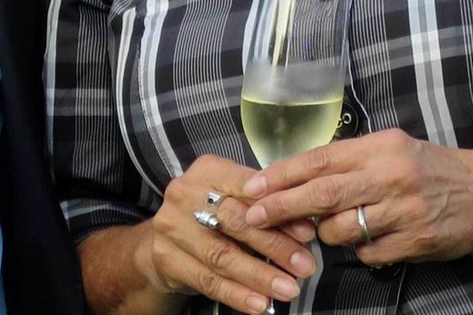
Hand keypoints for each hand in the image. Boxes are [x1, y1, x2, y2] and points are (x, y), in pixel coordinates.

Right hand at [138, 157, 316, 314]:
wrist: (165, 240)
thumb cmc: (210, 214)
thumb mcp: (233, 197)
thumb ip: (265, 206)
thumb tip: (305, 226)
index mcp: (207, 171)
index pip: (246, 188)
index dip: (278, 211)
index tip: (307, 233)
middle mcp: (184, 194)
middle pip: (235, 222)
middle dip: (274, 246)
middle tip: (304, 265)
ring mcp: (171, 227)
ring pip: (222, 255)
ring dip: (259, 276)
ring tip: (288, 289)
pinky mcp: (167, 259)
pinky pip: (208, 281)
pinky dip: (237, 295)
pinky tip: (260, 304)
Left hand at [243, 129, 472, 266]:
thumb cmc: (427, 166)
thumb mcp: (389, 147)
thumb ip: (348, 160)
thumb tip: (298, 176)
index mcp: (378, 148)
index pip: (319, 160)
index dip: (281, 175)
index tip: (252, 187)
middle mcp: (389, 176)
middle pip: (322, 194)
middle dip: (281, 207)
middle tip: (253, 217)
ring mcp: (403, 211)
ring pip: (342, 230)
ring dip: (327, 234)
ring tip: (333, 227)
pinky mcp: (416, 241)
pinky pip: (369, 254)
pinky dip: (361, 250)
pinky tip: (371, 239)